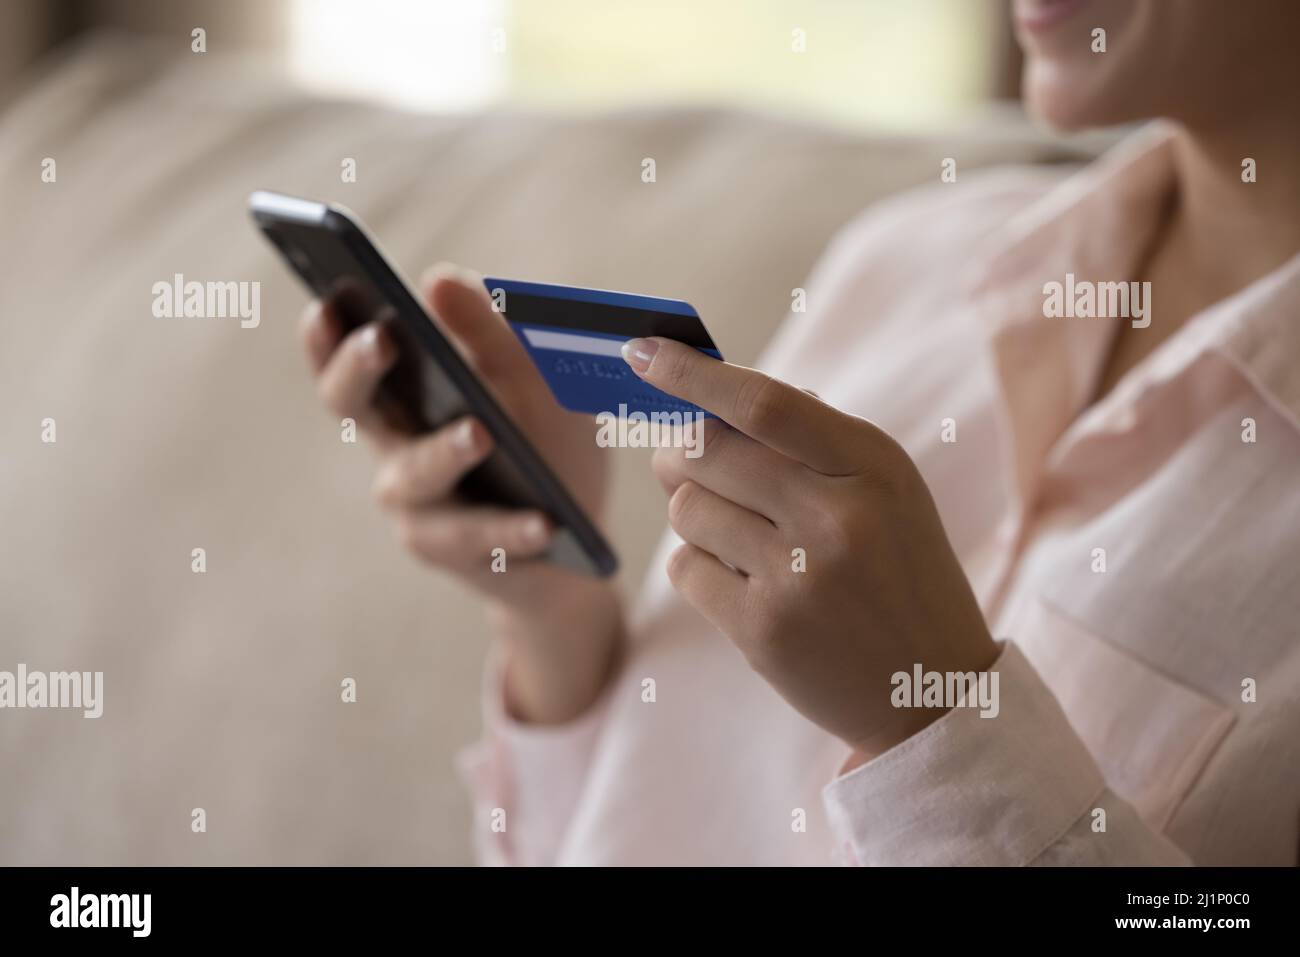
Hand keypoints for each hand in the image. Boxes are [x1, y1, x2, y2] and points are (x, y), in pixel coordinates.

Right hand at [300, 264, 621, 721]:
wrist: (576, 543)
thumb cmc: (546, 447)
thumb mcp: (535, 380)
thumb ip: (492, 334)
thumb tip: (437, 280)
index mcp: (405, 402)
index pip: (346, 361)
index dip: (324, 335)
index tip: (323, 300)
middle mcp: (396, 453)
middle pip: (351, 408)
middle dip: (359, 371)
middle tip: (385, 340)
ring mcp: (420, 510)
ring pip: (417, 479)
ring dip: (444, 452)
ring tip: (480, 431)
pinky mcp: (461, 559)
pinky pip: (481, 543)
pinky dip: (511, 530)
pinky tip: (543, 521)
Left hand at [625, 336, 998, 758]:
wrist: (930, 690)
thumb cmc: (899, 573)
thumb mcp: (883, 492)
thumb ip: (809, 443)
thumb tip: (707, 404)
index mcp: (872, 466)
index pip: (763, 403)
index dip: (693, 374)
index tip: (640, 351)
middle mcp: (836, 516)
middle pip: (707, 451)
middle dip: (678, 449)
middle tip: (677, 456)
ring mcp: (798, 577)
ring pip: (687, 510)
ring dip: (695, 515)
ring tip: (737, 535)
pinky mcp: (763, 630)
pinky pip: (685, 568)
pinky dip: (698, 566)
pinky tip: (740, 581)